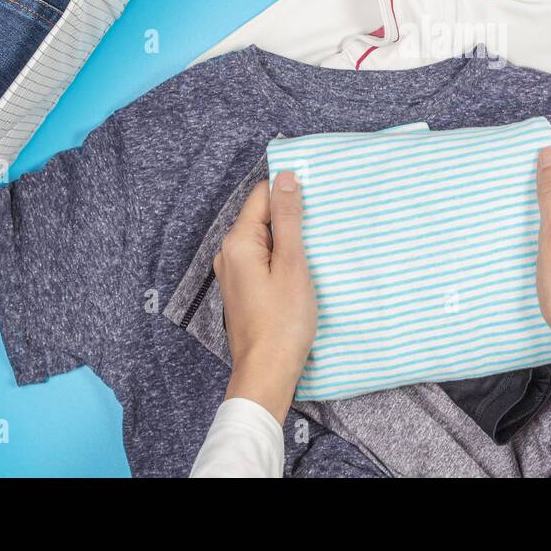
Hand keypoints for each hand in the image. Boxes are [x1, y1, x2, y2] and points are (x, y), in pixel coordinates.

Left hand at [214, 171, 317, 422]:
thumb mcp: (292, 264)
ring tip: (314, 250)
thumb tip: (285, 177)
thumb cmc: (283, 321)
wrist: (267, 372)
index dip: (289, 192)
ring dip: (288, 240)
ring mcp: (233, 273)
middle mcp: (228, 254)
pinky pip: (262, 260)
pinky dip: (281, 258)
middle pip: (262, 217)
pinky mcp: (242, 290)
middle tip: (321, 227)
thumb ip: (288, 219)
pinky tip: (301, 271)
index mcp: (238, 242)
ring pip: (264, 240)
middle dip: (290, 217)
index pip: (262, 195)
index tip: (317, 198)